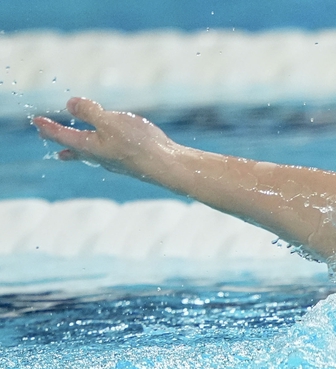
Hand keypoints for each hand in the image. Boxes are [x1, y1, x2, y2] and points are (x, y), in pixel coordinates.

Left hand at [32, 97, 175, 179]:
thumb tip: (70, 104)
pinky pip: (107, 155)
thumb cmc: (138, 144)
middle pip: (74, 149)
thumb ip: (89, 112)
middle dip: (60, 142)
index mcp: (90, 147)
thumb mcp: (110, 121)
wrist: (168, 167)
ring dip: (76, 150)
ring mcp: (116, 162)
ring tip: (68, 153)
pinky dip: (98, 150)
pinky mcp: (131, 163)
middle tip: (47, 139)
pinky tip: (106, 151)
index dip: (49, 127)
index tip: (36, 121)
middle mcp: (99, 157)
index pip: (63, 135)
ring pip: (90, 154)